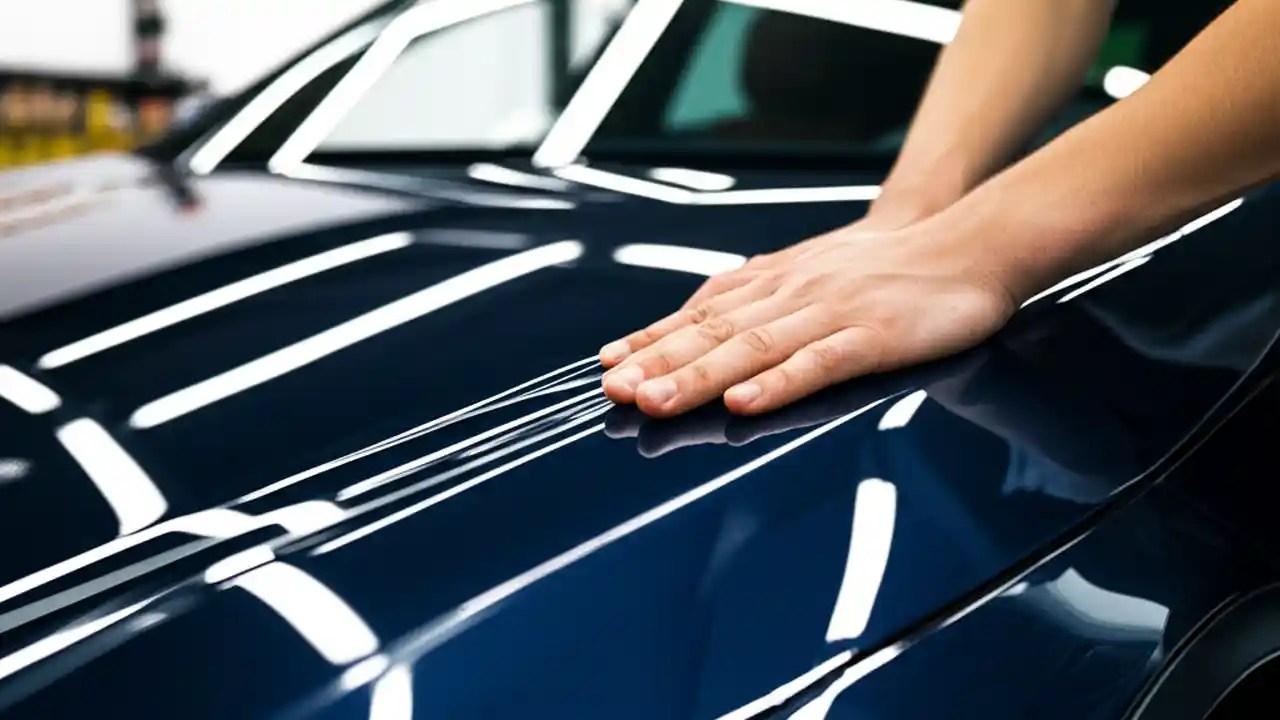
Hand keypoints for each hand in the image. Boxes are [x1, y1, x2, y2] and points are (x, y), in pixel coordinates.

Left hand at [599, 221, 1016, 416]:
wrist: (965, 243)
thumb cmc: (886, 265)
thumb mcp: (812, 271)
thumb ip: (761, 295)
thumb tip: (702, 319)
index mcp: (777, 281)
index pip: (701, 311)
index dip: (652, 338)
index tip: (608, 364)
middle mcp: (793, 293)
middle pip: (714, 332)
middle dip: (658, 362)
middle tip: (614, 390)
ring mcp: (831, 314)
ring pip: (753, 348)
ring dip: (699, 376)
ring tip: (656, 401)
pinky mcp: (872, 337)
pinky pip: (818, 363)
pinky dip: (777, 384)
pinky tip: (745, 404)